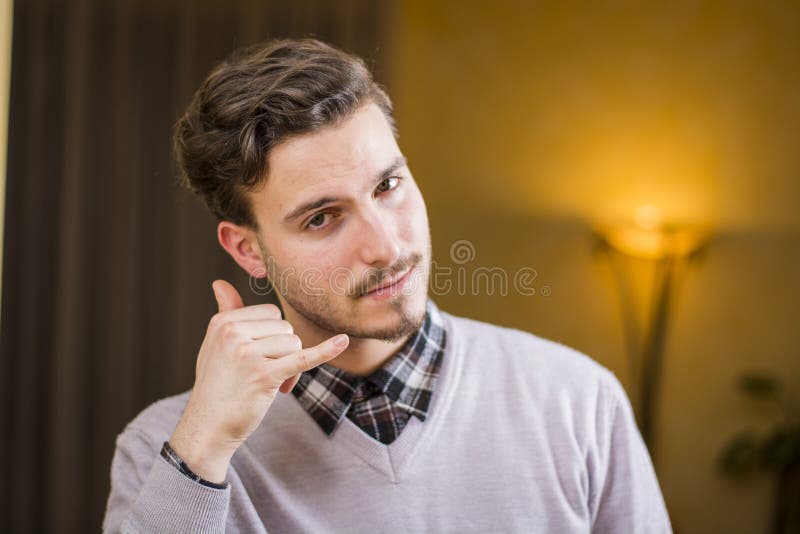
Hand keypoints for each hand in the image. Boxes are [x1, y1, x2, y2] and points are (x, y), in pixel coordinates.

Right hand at [169, 279, 348, 482]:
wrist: (208, 426)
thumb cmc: (217, 384)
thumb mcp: (215, 344)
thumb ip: (226, 312)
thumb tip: (220, 283)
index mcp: (223, 322)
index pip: (270, 313)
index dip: (273, 336)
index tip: (258, 358)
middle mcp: (233, 334)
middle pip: (285, 328)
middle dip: (284, 352)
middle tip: (265, 376)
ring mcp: (248, 354)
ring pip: (294, 344)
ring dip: (289, 366)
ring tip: (269, 384)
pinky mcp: (264, 375)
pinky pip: (302, 358)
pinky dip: (325, 350)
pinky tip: (343, 341)